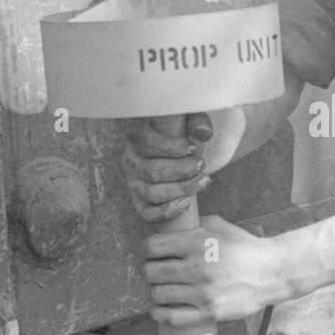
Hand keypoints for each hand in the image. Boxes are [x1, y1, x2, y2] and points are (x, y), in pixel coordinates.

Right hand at [122, 110, 246, 223]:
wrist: (180, 155)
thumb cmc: (182, 134)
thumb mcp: (189, 121)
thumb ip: (196, 120)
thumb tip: (202, 132)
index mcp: (137, 138)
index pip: (148, 143)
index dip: (172, 148)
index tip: (194, 148)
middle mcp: (130, 161)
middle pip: (152, 171)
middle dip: (182, 170)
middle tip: (201, 164)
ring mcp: (133, 184)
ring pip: (153, 193)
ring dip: (182, 189)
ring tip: (204, 180)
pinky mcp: (140, 202)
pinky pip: (148, 214)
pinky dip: (167, 212)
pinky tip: (186, 204)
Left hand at [143, 216, 293, 328]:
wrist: (272, 272)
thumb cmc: (245, 248)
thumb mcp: (221, 227)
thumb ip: (195, 225)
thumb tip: (172, 227)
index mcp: (197, 242)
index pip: (152, 247)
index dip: (148, 251)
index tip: (154, 255)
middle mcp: (197, 266)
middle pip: (151, 272)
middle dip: (150, 272)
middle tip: (157, 274)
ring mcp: (202, 291)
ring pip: (158, 295)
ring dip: (156, 293)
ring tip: (162, 291)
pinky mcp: (209, 311)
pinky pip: (171, 317)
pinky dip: (160, 314)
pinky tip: (162, 309)